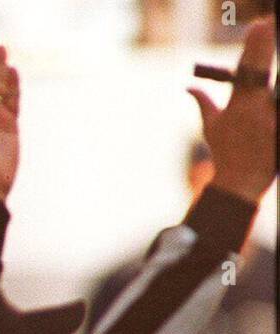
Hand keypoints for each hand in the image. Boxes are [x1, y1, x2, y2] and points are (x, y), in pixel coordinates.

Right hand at [189, 17, 276, 202]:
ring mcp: (272, 118)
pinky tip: (275, 104)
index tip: (260, 24)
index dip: (255, 44)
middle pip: (264, 70)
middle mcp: (256, 107)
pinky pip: (279, 111)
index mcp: (239, 103)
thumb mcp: (212, 128)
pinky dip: (276, 108)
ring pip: (276, 95)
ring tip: (271, 39)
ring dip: (273, 93)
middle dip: (266, 46)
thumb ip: (203, 103)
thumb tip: (189, 88)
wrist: (241, 184)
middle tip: (271, 22)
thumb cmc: (226, 154)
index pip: (247, 67)